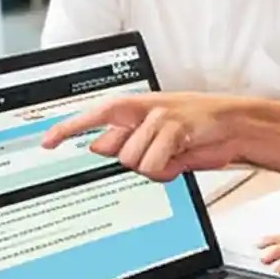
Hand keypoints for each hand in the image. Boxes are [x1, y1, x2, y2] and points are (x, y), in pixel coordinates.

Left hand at [41, 92, 242, 181]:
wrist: (232, 125)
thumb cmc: (195, 132)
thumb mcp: (158, 138)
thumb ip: (126, 141)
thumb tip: (97, 146)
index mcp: (133, 109)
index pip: (92, 116)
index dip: (67, 130)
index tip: (46, 143)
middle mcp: (140, 110)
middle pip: (116, 153)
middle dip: (138, 163)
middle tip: (164, 156)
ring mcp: (156, 117)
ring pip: (134, 161)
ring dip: (157, 166)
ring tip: (177, 154)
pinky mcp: (172, 127)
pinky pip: (154, 163)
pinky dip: (168, 169)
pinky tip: (183, 155)